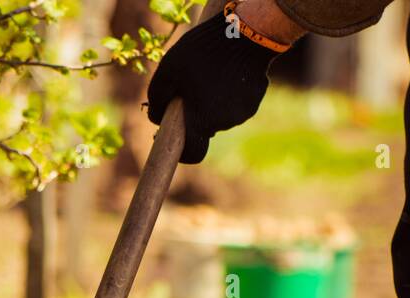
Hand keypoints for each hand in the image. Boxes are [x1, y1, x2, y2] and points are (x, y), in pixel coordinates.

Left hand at [146, 2, 298, 163]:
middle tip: (189, 88)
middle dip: (195, 114)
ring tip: (210, 74)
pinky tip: (227, 71)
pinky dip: (228, 94)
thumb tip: (155, 118)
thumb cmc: (201, 52)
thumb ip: (156, 98)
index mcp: (202, 120)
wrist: (244, 33)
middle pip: (205, 128)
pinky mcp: (254, 100)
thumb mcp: (168, 70)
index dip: (183, 153)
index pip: (194, 153)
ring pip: (220, 115)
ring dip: (212, 102)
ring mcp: (243, 113)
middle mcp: (225, 123)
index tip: (176, 142)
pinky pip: (235, 103)